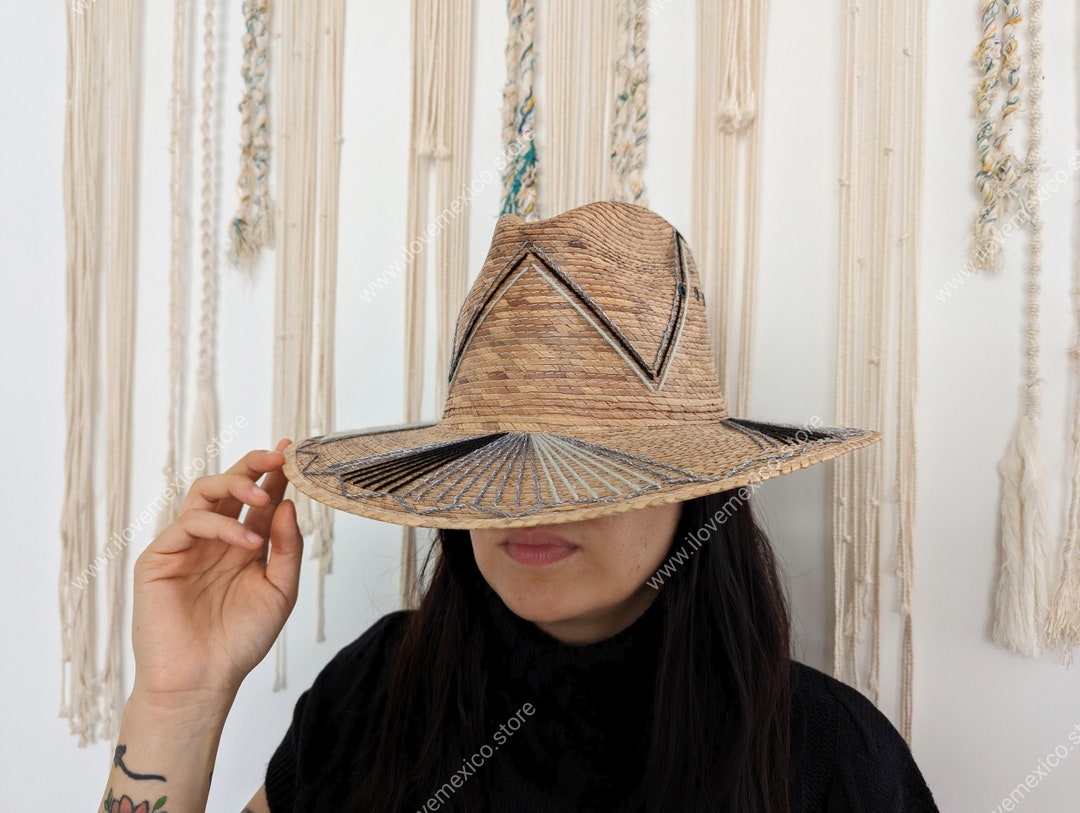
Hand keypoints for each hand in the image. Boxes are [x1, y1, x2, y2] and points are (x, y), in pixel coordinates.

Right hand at [130, 440, 302, 706]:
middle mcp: (215, 539)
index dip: (275, 475)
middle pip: (229, 486)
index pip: (260, 501)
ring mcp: (186, 546)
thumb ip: (287, 547)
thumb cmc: (241, 640)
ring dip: (236, 486)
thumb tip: (289, 503)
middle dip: (253, 466)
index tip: (294, 452)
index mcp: (244, 545)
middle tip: (278, 457)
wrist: (204, 680)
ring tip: (264, 496)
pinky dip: (220, 526)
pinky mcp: (160, 557)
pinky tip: (245, 542)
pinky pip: (189, 524)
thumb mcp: (280, 590)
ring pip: (204, 494)